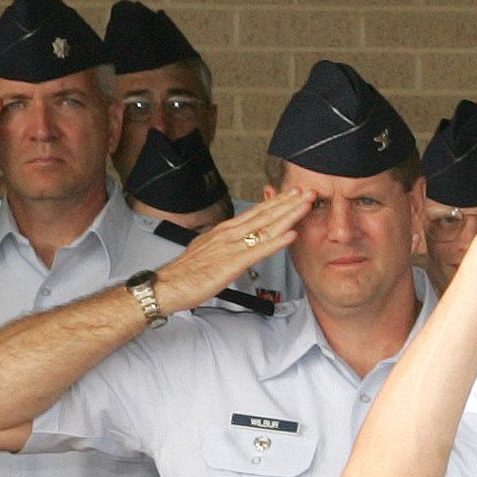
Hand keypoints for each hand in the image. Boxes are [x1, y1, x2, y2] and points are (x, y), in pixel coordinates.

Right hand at [152, 184, 314, 308]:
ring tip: (306, 205)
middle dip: (288, 202)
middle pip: (264, 214)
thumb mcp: (209, 250)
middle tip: (307, 191)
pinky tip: (291, 235)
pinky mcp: (233, 262)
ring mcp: (232, 246)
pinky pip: (259, 250)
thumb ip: (226, 244)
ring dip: (288, 215)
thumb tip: (238, 241)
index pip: (255, 212)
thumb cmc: (187, 272)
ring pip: (265, 227)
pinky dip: (277, 241)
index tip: (293, 194)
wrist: (168, 285)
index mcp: (225, 230)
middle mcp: (229, 233)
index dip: (276, 202)